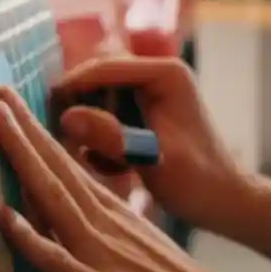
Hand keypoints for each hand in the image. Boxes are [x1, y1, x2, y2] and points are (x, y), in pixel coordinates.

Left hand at [0, 88, 255, 271]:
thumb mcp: (137, 240)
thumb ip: (104, 223)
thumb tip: (75, 208)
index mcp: (109, 209)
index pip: (65, 161)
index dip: (34, 131)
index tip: (9, 101)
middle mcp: (100, 220)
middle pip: (54, 165)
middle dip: (21, 127)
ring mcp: (97, 252)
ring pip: (51, 194)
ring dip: (21, 155)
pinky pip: (56, 260)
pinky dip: (29, 237)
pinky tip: (3, 217)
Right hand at [56, 56, 255, 231]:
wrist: (225, 204)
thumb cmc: (198, 183)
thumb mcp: (152, 160)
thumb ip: (112, 138)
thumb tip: (67, 117)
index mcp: (166, 74)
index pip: (105, 67)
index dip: (71, 87)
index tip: (45, 112)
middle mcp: (158, 76)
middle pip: (98, 80)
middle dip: (80, 110)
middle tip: (63, 139)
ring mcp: (152, 94)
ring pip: (100, 100)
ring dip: (91, 129)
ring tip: (98, 161)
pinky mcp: (145, 114)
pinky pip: (109, 117)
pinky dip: (103, 141)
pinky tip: (113, 168)